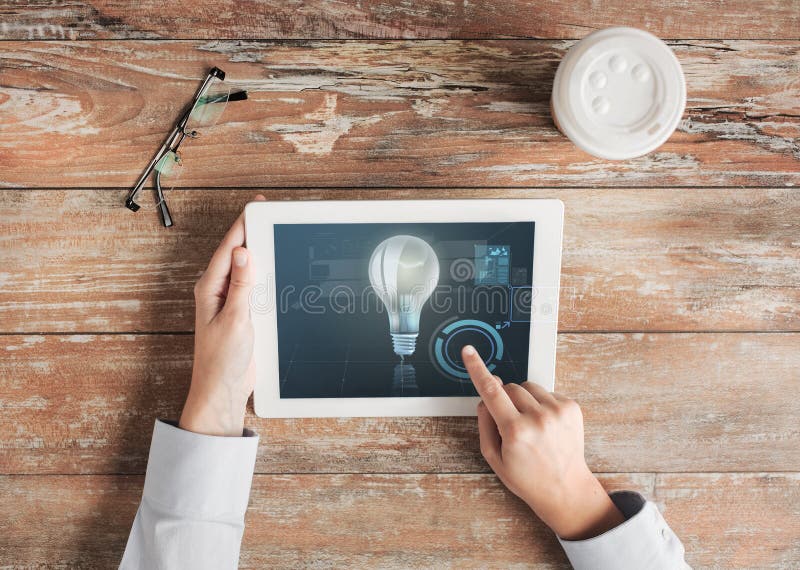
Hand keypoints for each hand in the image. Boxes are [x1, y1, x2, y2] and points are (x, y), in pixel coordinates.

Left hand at [179, 195, 264, 436]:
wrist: (223, 390)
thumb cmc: (221, 361)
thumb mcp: (235, 319)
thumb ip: (241, 285)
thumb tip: (243, 252)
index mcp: (210, 288)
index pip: (229, 248)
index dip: (244, 225)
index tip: (258, 207)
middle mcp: (218, 291)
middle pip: (237, 254)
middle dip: (253, 233)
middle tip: (271, 214)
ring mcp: (229, 301)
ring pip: (246, 269)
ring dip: (259, 253)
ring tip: (275, 233)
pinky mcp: (241, 313)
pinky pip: (253, 285)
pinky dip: (264, 274)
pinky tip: (275, 268)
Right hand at [462, 345, 624, 540]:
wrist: (565, 488)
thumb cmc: (527, 477)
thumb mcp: (494, 457)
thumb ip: (485, 424)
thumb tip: (484, 398)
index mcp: (515, 431)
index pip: (491, 391)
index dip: (477, 369)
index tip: (469, 352)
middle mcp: (538, 418)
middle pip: (509, 387)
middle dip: (504, 399)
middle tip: (510, 422)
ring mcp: (558, 411)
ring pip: (528, 387)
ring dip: (524, 400)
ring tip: (530, 426)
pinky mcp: (571, 407)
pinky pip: (546, 392)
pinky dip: (541, 404)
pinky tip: (545, 426)